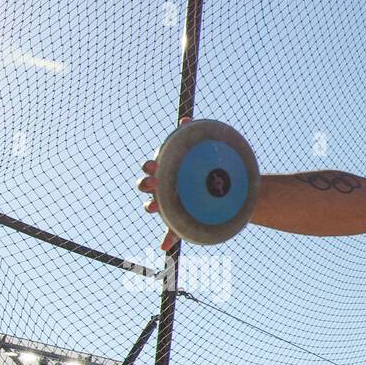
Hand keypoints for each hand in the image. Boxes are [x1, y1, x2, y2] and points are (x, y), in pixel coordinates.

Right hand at [138, 115, 190, 250]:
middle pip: (146, 186)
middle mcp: (162, 189)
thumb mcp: (195, 156)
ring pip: (152, 207)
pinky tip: (163, 247)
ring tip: (152, 206)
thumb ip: (189, 136)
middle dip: (145, 183)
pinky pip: (170, 233)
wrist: (220, 192)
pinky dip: (166, 240)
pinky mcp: (177, 221)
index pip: (150, 170)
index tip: (152, 165)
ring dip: (149, 206)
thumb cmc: (202, 174)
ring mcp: (168, 205)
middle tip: (151, 181)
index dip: (149, 168)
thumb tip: (186, 117)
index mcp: (164, 174)